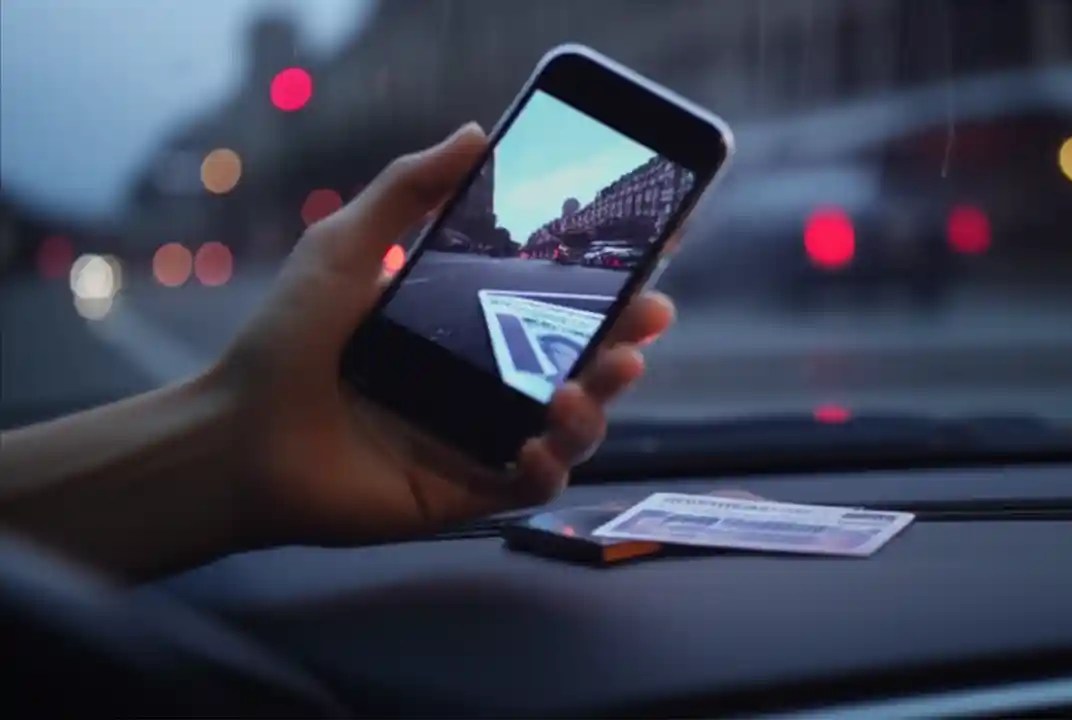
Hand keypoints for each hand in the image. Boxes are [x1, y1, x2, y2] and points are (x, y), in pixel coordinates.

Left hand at [216, 124, 674, 546]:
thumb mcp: (346, 247)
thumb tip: (474, 132)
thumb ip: (407, 190)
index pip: (558, 305)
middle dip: (626, 341)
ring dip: (597, 407)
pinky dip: (550, 468)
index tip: (649, 257)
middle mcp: (487, 382)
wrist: (239, 432)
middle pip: (583, 365)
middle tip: (650, 316)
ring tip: (592, 381)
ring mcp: (482, 439)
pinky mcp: (466, 491)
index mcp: (471, 327)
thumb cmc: (287, 341)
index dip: (610, 286)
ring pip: (572, 429)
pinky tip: (543, 443)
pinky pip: (531, 487)